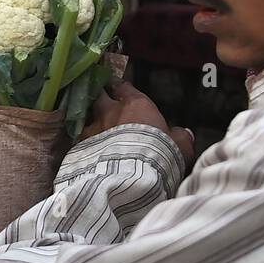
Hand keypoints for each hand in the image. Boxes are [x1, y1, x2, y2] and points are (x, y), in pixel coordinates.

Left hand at [81, 81, 195, 169]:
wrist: (133, 176)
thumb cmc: (160, 155)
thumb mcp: (179, 146)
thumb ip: (180, 137)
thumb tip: (183, 133)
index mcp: (136, 105)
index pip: (124, 87)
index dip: (120, 87)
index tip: (118, 86)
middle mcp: (111, 112)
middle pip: (100, 96)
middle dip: (100, 97)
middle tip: (101, 99)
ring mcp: (94, 129)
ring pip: (87, 118)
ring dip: (91, 122)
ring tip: (93, 128)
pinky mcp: (81, 148)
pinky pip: (80, 140)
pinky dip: (83, 143)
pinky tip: (84, 149)